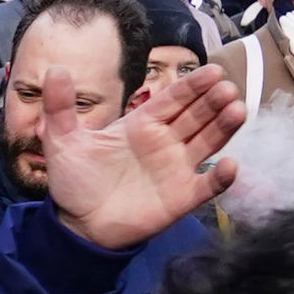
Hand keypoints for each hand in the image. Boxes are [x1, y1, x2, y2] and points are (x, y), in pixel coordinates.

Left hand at [41, 62, 242, 249]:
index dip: (193, 85)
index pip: (173, 98)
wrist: (78, 224)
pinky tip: (229, 165)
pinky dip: (220, 177)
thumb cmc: (75, 180)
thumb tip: (56, 69)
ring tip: (238, 110)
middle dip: (213, 100)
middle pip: (197, 115)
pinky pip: (207, 185)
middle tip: (227, 86)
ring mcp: (177, 168)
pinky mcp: (182, 197)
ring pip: (208, 142)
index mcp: (141, 124)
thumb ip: (60, 107)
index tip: (213, 70)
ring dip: (224, 127)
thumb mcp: (63, 141)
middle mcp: (166, 142)